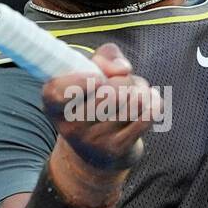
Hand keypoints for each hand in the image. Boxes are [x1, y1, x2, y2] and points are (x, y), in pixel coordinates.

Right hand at [41, 43, 161, 207]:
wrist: (100, 150)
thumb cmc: (96, 101)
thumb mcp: (91, 73)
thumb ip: (105, 57)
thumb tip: (122, 69)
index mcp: (54, 104)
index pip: (58, 92)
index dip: (81, 81)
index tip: (98, 79)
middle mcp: (69, 126)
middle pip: (111, 91)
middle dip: (125, 81)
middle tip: (122, 85)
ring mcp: (93, 141)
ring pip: (132, 101)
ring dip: (140, 91)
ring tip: (134, 94)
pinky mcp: (116, 149)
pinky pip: (147, 116)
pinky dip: (153, 103)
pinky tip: (148, 102)